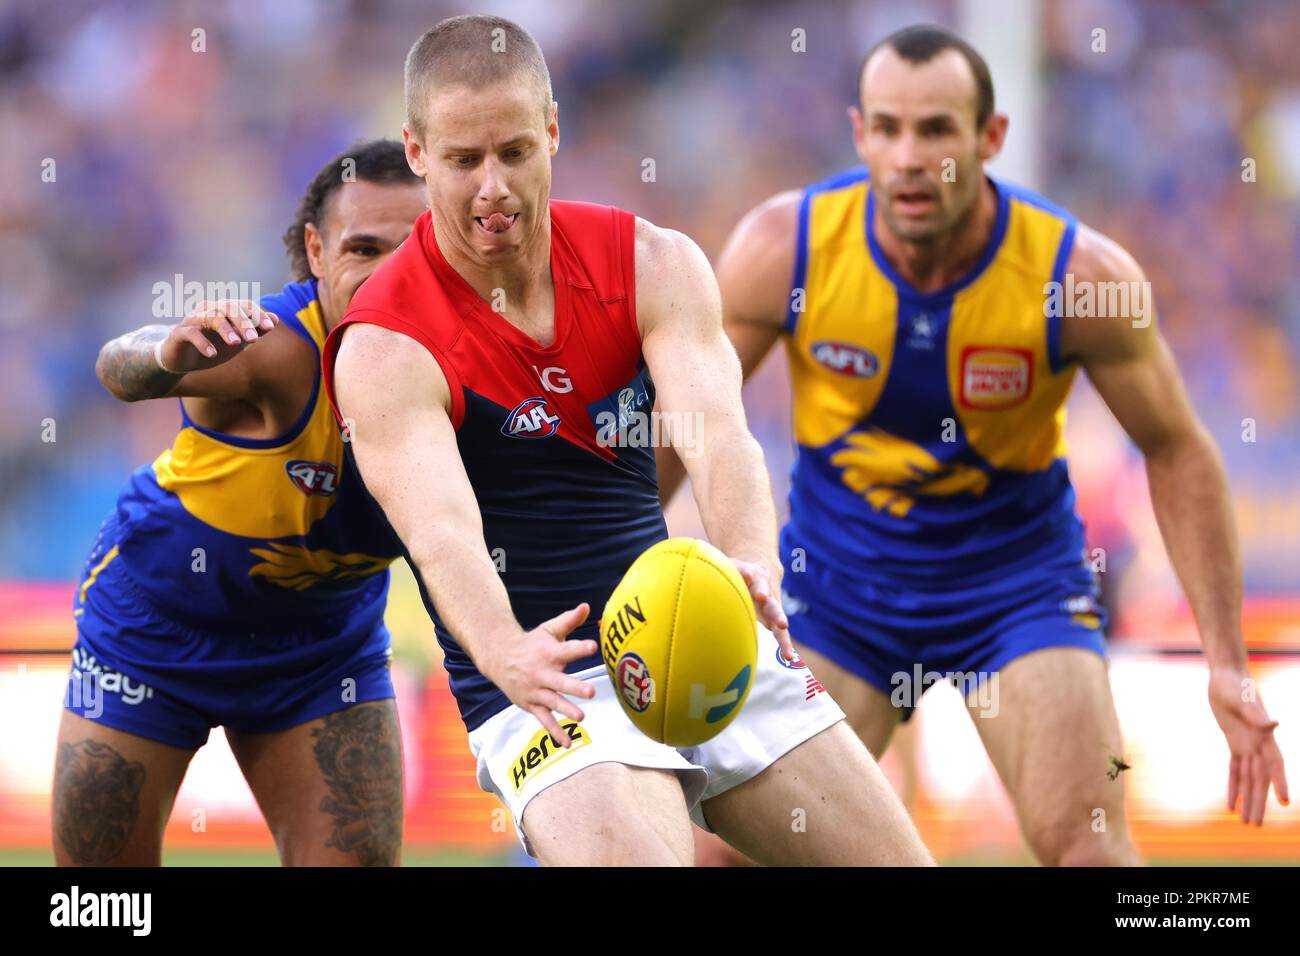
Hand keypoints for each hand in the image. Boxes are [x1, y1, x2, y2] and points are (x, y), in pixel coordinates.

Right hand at [160, 299, 277, 372]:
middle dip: (243, 323)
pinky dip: (203, 343)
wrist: (181, 359)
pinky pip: (191, 334)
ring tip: (236, 344)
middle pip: (229, 308)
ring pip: (211, 318)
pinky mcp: (179, 333)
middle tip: (254, 340)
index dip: (257, 314)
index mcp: (224, 309)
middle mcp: (209, 310)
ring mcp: (193, 320)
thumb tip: (275, 320)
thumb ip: (255, 330)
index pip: (243, 305)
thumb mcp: (237, 340)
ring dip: (225, 330)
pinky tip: (212, 354)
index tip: (269, 327)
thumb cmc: (213, 346)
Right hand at [479, 604, 598, 746]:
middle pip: (560, 681)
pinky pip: (544, 720)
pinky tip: (567, 742)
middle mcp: (542, 673)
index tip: (593, 646)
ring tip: (581, 717)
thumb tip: (587, 606)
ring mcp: (536, 690)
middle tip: (591, 691)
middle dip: (575, 687)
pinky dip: (555, 732)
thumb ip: (570, 620)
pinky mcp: (531, 704)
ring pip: (553, 702)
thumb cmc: (532, 643)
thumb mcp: (549, 629)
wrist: (498, 657)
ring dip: (566, 710)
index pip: (567, 649)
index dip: (579, 647)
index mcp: (549, 653)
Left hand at [731, 558, 795, 662]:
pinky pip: (781, 634)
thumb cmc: (738, 573)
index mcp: (752, 575)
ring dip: (778, 618)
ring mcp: (770, 605)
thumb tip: (700, 568)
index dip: (746, 573)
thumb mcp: (730, 567)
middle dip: (762, 591)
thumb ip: (721, 571)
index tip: (747, 574)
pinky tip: (789, 657)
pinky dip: (785, 644)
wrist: (762, 572)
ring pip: (776, 611)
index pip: (748, 572)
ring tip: (783, 625)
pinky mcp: (774, 621)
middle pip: (764, 590)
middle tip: (760, 595)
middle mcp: (764, 589)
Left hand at [1207, 667, 1288, 824]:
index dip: (1279, 782)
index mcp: (1264, 735)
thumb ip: (1256, 714)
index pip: (1274, 763)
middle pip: (1260, 777)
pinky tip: (1232, 804)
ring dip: (1247, 799)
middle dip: (1259, 801)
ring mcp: (1247, 744)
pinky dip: (1234, 785)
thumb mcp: (1242, 698)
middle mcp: (1258, 743)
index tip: (1283, 802)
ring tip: (1246, 822)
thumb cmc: (1235, 684)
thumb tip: (1274, 724)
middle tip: (1256, 824)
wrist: (1225, 675)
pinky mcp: (1234, 742)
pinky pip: (1235, 769)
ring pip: (1248, 778)